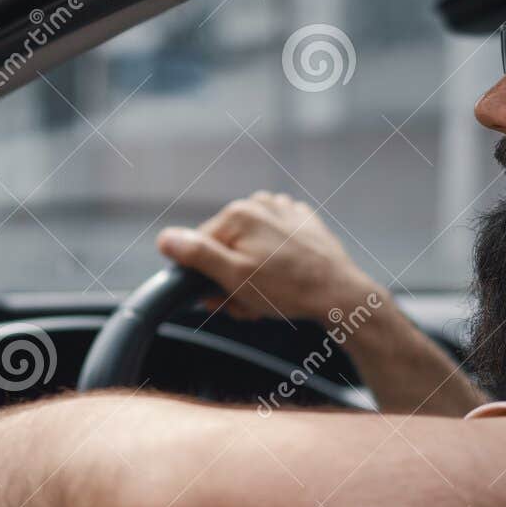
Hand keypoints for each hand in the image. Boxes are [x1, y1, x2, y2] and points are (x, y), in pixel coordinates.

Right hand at [156, 191, 380, 321]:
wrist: (340, 294)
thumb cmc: (289, 289)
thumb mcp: (234, 277)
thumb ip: (197, 255)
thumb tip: (166, 239)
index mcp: (237, 214)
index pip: (199, 246)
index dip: (206, 276)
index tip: (221, 296)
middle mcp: (258, 203)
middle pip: (225, 246)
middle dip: (231, 278)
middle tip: (247, 302)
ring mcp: (282, 210)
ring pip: (249, 246)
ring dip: (251, 274)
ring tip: (268, 296)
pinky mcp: (301, 223)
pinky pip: (273, 243)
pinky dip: (273, 263)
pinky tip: (284, 281)